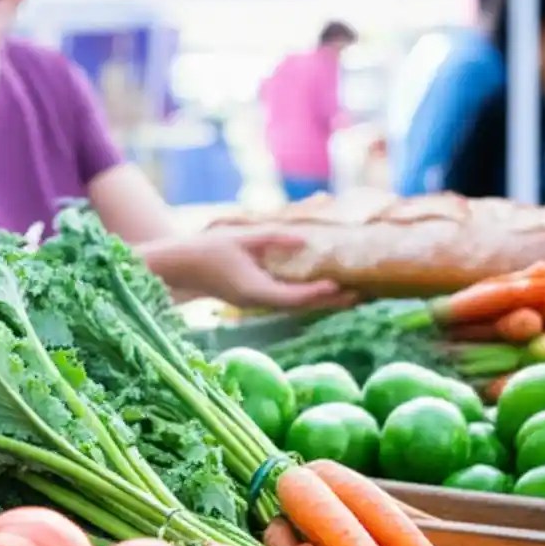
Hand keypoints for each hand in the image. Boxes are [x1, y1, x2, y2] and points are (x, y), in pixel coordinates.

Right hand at [138, 228, 356, 309]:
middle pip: (304, 307)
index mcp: (255, 291)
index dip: (321, 292)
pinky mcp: (257, 298)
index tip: (343, 284)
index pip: (295, 297)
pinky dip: (311, 296)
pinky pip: (290, 301)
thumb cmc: (207, 249)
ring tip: (354, 294)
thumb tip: (305, 239)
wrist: (180, 268)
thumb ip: (274, 238)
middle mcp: (260, 302)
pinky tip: (326, 290)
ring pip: (299, 306)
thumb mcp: (242, 238)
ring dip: (326, 301)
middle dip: (334, 301)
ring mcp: (258, 303)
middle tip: (364, 294)